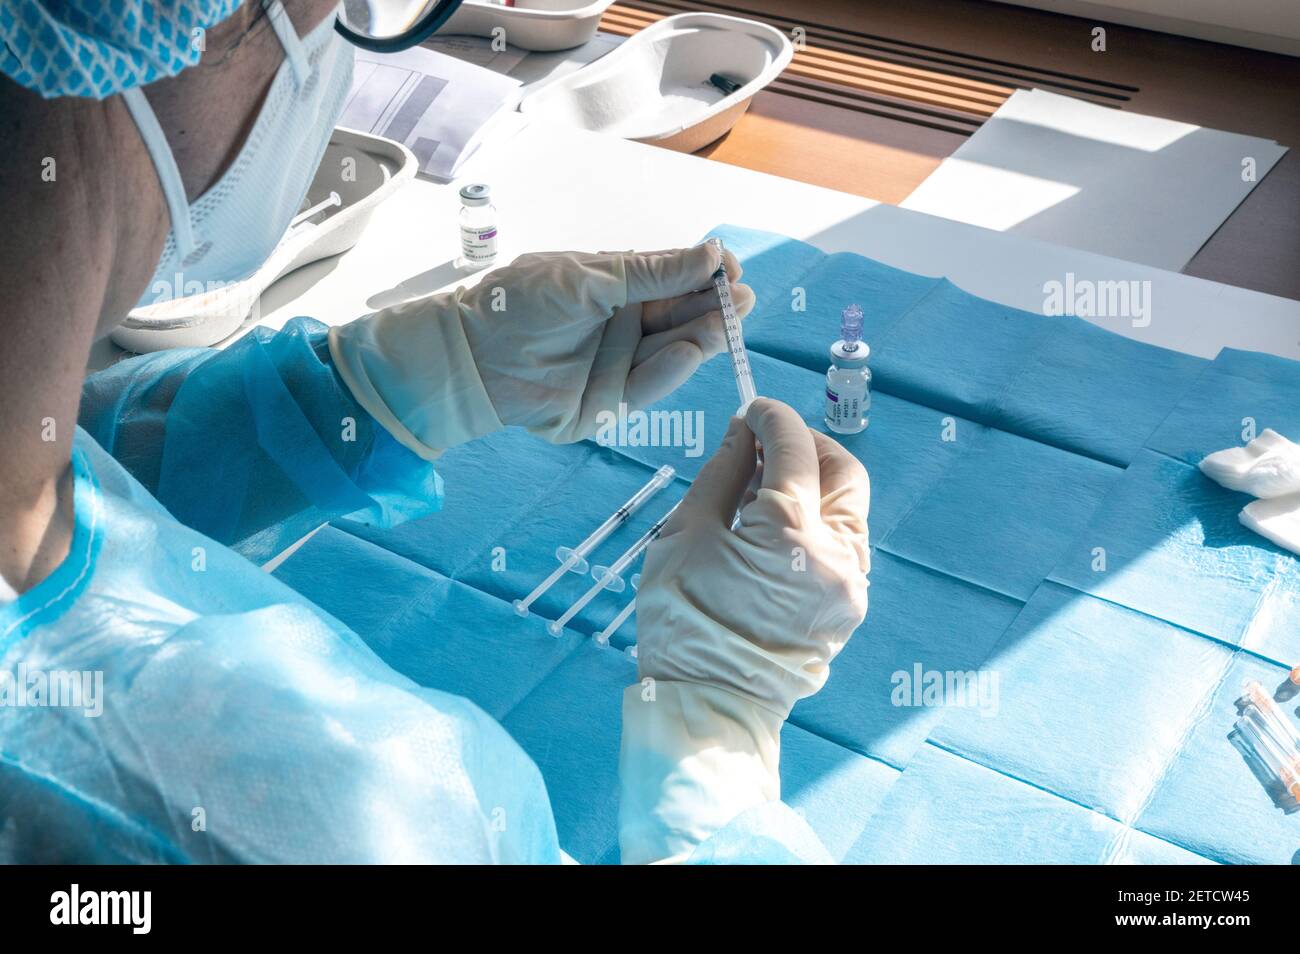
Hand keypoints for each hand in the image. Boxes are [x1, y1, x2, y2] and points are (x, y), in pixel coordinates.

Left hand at [328, 245, 753, 457]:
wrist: (469, 354)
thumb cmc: (521, 303)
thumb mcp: (591, 277)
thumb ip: (652, 272)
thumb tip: (712, 253)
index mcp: (618, 290)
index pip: (674, 281)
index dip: (705, 276)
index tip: (732, 269)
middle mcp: (624, 329)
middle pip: (680, 318)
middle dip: (712, 308)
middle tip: (741, 300)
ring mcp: (617, 369)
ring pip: (671, 354)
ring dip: (700, 337)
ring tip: (726, 320)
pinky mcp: (606, 407)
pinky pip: (646, 389)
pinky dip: (669, 370)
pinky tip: (691, 349)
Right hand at [636, 398, 869, 717]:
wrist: (708, 705)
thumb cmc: (683, 623)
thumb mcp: (686, 535)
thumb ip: (721, 474)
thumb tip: (742, 435)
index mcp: (791, 532)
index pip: (794, 447)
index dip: (772, 418)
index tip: (751, 410)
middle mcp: (836, 554)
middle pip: (843, 471)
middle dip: (808, 445)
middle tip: (767, 444)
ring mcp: (851, 584)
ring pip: (849, 508)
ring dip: (815, 484)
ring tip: (763, 490)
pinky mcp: (850, 607)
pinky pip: (845, 545)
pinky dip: (818, 522)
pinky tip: (776, 530)